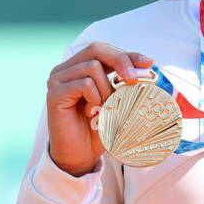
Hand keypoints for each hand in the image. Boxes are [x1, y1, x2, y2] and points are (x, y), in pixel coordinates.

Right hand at [45, 41, 154, 176]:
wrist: (81, 154)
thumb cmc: (99, 127)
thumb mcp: (117, 100)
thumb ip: (126, 82)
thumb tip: (149, 65)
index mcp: (79, 66)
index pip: (104, 49)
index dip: (127, 53)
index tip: (148, 62)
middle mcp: (65, 69)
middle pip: (96, 49)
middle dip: (121, 61)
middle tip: (133, 80)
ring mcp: (57, 80)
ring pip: (92, 67)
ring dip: (107, 88)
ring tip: (106, 107)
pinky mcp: (54, 94)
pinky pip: (84, 84)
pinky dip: (95, 97)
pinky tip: (94, 111)